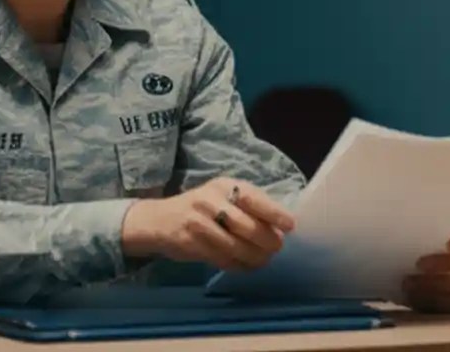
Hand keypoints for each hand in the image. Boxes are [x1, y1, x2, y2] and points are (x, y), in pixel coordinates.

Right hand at [120, 178, 295, 270]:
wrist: (158, 220)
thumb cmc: (200, 207)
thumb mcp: (221, 196)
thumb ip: (247, 206)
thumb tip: (280, 225)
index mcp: (224, 185)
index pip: (254, 198)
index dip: (275, 213)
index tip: (291, 226)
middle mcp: (211, 201)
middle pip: (248, 226)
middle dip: (268, 241)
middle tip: (276, 248)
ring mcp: (199, 223)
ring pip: (237, 247)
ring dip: (255, 257)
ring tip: (263, 260)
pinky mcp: (191, 243)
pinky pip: (222, 259)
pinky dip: (239, 265)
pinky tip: (245, 265)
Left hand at [402, 221, 449, 313]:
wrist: (419, 270)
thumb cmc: (426, 245)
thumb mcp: (427, 235)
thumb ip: (427, 232)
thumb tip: (410, 230)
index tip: (447, 245)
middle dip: (447, 263)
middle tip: (419, 263)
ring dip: (435, 285)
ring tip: (409, 281)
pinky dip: (431, 300)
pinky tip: (411, 294)